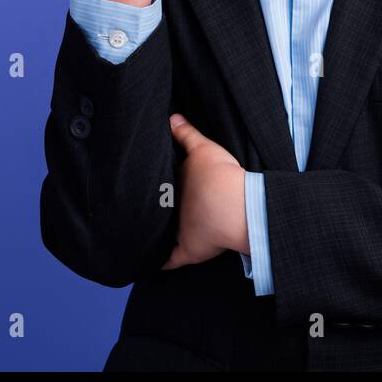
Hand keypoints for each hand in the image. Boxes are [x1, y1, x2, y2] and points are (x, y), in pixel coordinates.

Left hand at [162, 114, 247, 270]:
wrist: (236, 206)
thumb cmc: (221, 178)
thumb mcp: (203, 148)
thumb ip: (186, 134)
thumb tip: (171, 117)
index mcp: (177, 184)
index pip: (165, 184)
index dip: (162, 185)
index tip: (157, 185)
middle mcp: (174, 207)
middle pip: (161, 207)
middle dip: (155, 206)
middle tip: (149, 205)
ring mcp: (180, 230)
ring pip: (162, 232)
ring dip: (156, 232)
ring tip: (145, 230)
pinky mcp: (188, 250)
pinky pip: (169, 261)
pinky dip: (160, 262)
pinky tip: (150, 264)